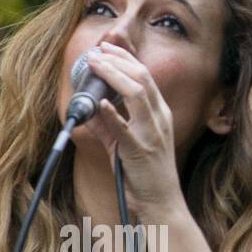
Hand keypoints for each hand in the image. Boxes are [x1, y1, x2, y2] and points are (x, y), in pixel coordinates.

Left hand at [80, 41, 185, 221]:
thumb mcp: (127, 144)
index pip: (145, 76)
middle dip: (118, 60)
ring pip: (136, 94)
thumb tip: (89, 107)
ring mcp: (151, 134)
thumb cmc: (145, 175)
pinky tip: (100, 103)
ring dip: (113, 76)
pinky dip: (112, 114)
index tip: (107, 48)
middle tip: (97, 52)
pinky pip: (125, 128)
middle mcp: (159, 119)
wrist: (161, 203)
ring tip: (95, 65)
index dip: (125, 58)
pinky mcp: (139, 151)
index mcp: (159, 114)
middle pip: (142, 77)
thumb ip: (109, 124)